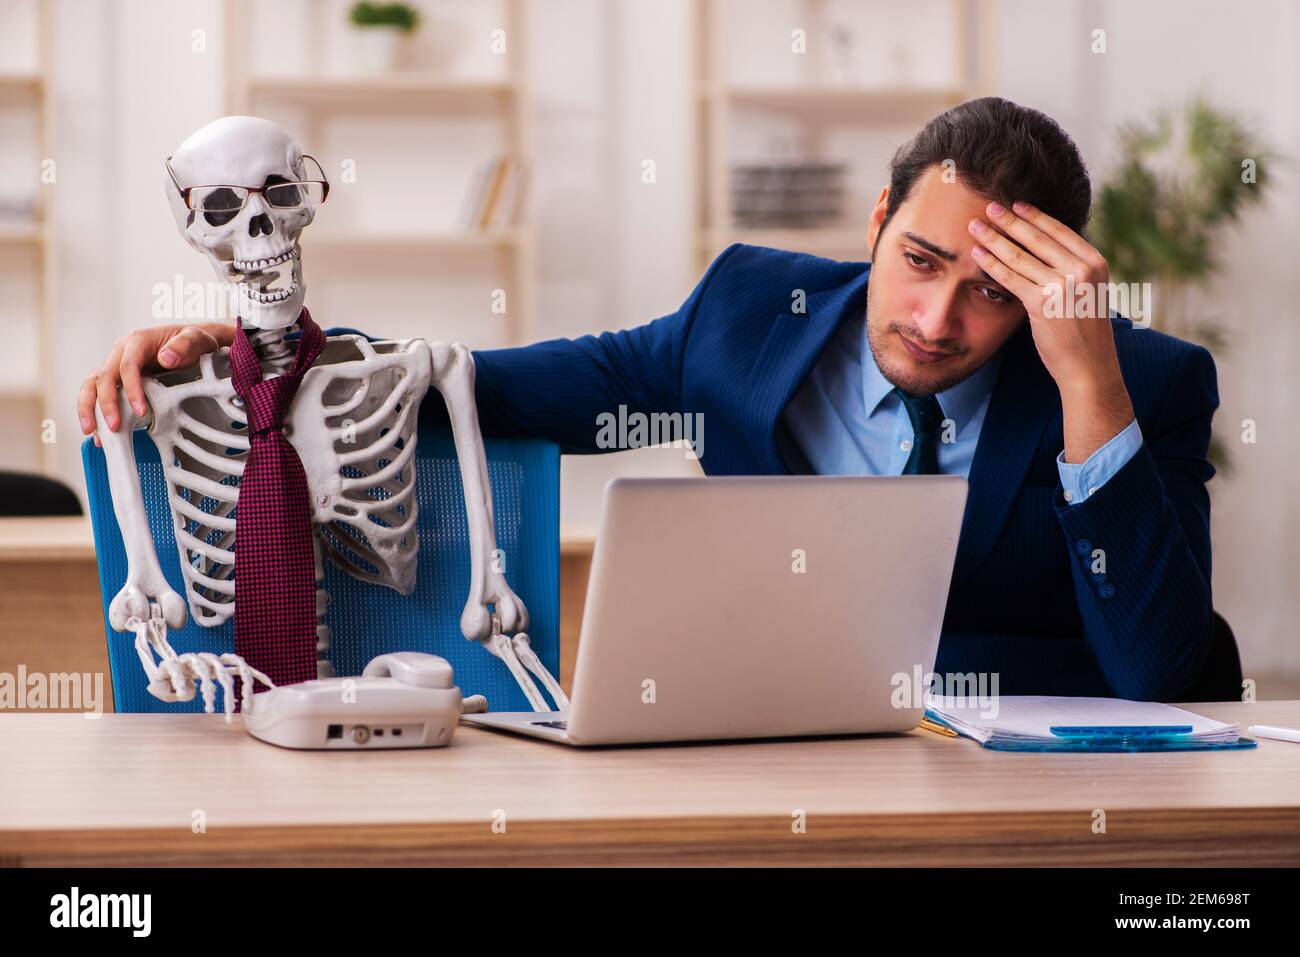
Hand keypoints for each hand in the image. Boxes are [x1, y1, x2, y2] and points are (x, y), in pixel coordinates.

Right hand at [78, 323, 232, 443]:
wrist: (194, 343)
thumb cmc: (193, 341)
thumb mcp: (196, 338)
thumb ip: (184, 345)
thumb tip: (166, 358)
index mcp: (138, 341)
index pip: (127, 366)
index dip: (131, 389)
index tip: (140, 411)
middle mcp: (121, 352)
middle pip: (103, 377)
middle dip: (105, 403)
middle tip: (113, 426)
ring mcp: (116, 365)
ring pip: (92, 385)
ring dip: (89, 408)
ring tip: (93, 432)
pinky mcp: (117, 378)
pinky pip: (98, 393)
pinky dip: (94, 411)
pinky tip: (98, 431)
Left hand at [968, 201, 1133, 462]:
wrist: (1090, 367)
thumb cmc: (1085, 332)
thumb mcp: (1088, 292)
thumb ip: (1072, 270)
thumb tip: (1047, 250)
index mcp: (1095, 262)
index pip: (1059, 230)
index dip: (1035, 216)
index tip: (1016, 205)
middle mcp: (1081, 269)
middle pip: (1037, 237)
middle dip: (1009, 221)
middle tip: (989, 207)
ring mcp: (1062, 285)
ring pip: (1020, 255)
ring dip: (993, 238)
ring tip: (975, 226)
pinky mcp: (1042, 303)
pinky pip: (1010, 276)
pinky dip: (991, 263)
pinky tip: (977, 253)